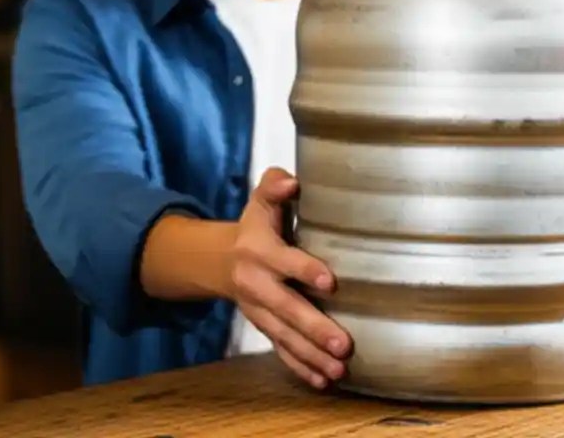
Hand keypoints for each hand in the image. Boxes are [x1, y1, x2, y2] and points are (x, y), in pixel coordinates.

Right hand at [229, 168, 351, 389]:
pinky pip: (281, 350)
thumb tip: (292, 181)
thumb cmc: (257, 224)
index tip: (330, 283)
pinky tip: (323, 381)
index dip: (305, 271)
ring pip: (284, 336)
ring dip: (311, 355)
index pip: (284, 262)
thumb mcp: (261, 200)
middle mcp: (256, 284)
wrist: (220, 259)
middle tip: (344, 343)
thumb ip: (274, 186)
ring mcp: (258, 310)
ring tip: (338, 369)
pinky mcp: (264, 327)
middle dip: (314, 328)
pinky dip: (301, 367)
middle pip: (286, 309)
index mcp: (259, 250)